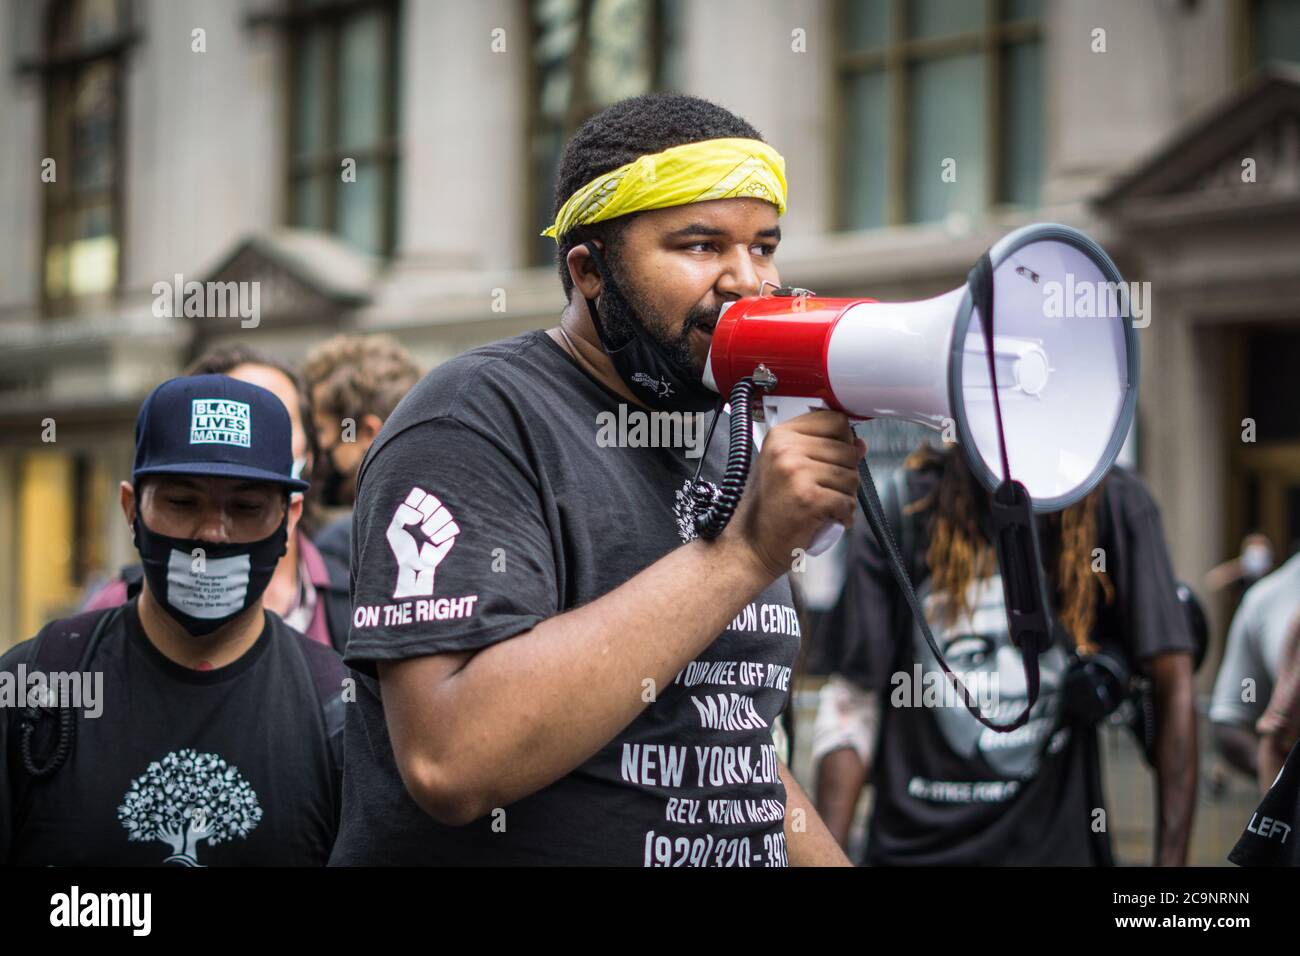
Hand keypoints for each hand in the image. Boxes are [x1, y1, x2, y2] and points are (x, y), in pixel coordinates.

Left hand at [387, 487, 460, 597]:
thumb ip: (402, 515)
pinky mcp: (448, 538)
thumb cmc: (401, 549)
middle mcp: (429, 516)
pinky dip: (443, 534)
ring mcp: (439, 526)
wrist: (411, 567)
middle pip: (434, 501)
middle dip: (427, 512)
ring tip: (427, 534)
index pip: (422, 495)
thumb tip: (419, 514)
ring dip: (435, 524)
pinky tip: (435, 541)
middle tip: (420, 525)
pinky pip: (452, 528)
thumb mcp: (393, 530)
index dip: (417, 501)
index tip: (413, 513)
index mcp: (417, 512)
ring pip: (445, 513)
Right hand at [723, 409, 864, 580]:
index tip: (834, 458)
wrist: (750, 544)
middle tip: (826, 490)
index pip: (835, 420)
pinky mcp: (809, 499)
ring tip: (824, 506)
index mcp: (780, 436)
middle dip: (846, 474)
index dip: (843, 440)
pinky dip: (844, 515)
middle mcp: (786, 449)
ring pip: (852, 477)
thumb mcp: (785, 467)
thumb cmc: (768, 508)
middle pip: (848, 450)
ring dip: (846, 496)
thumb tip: (858, 444)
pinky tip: (828, 519)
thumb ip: (819, 450)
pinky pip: (848, 502)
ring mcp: (797, 473)